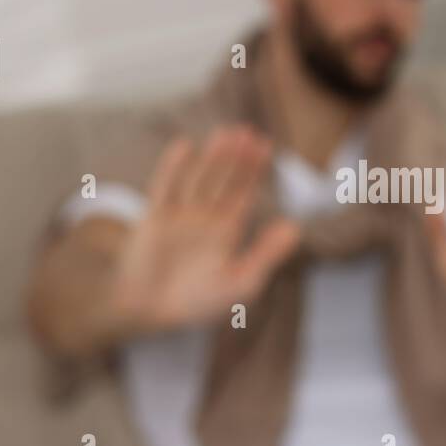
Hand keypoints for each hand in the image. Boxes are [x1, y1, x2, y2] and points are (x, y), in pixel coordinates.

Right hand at [109, 126, 300, 331]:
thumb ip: (267, 254)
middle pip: (223, 180)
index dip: (254, 170)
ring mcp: (179, 215)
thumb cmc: (198, 302)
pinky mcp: (154, 218)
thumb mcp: (242, 282)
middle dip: (236, 158)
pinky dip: (174, 168)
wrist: (151, 312)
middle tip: (248, 132)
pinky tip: (186, 147)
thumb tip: (295, 228)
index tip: (265, 145)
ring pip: (198, 178)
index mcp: (227, 231)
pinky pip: (165, 187)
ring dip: (212, 157)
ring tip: (226, 134)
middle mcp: (204, 218)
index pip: (244, 193)